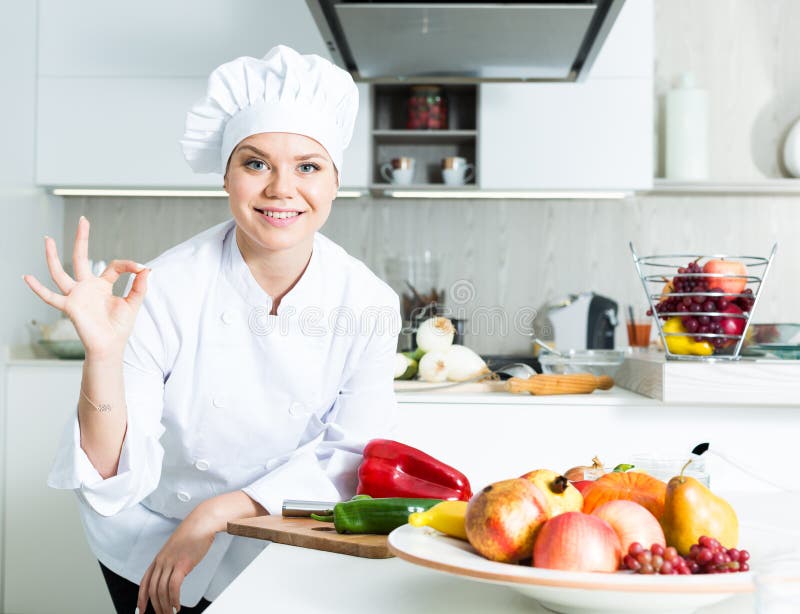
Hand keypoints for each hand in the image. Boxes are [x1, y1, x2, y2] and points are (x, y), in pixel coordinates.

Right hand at [22, 216, 149, 359]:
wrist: (111, 346)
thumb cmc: (120, 327)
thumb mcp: (134, 303)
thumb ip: (140, 286)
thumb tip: (147, 268)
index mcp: (103, 285)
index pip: (113, 266)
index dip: (128, 265)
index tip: (141, 268)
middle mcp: (87, 287)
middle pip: (81, 258)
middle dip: (82, 239)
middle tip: (83, 220)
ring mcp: (76, 295)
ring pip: (60, 272)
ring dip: (52, 256)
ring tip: (47, 239)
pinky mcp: (70, 306)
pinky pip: (50, 297)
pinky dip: (37, 288)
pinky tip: (26, 277)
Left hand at [137, 504, 217, 613]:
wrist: (202, 522)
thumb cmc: (193, 533)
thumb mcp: (177, 548)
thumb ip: (172, 561)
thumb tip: (174, 573)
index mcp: (159, 558)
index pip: (144, 582)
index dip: (141, 598)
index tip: (140, 610)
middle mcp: (162, 561)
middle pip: (152, 589)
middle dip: (155, 606)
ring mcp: (171, 562)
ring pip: (161, 590)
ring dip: (165, 606)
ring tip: (170, 613)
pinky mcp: (182, 564)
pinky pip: (174, 587)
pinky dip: (174, 599)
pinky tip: (177, 606)